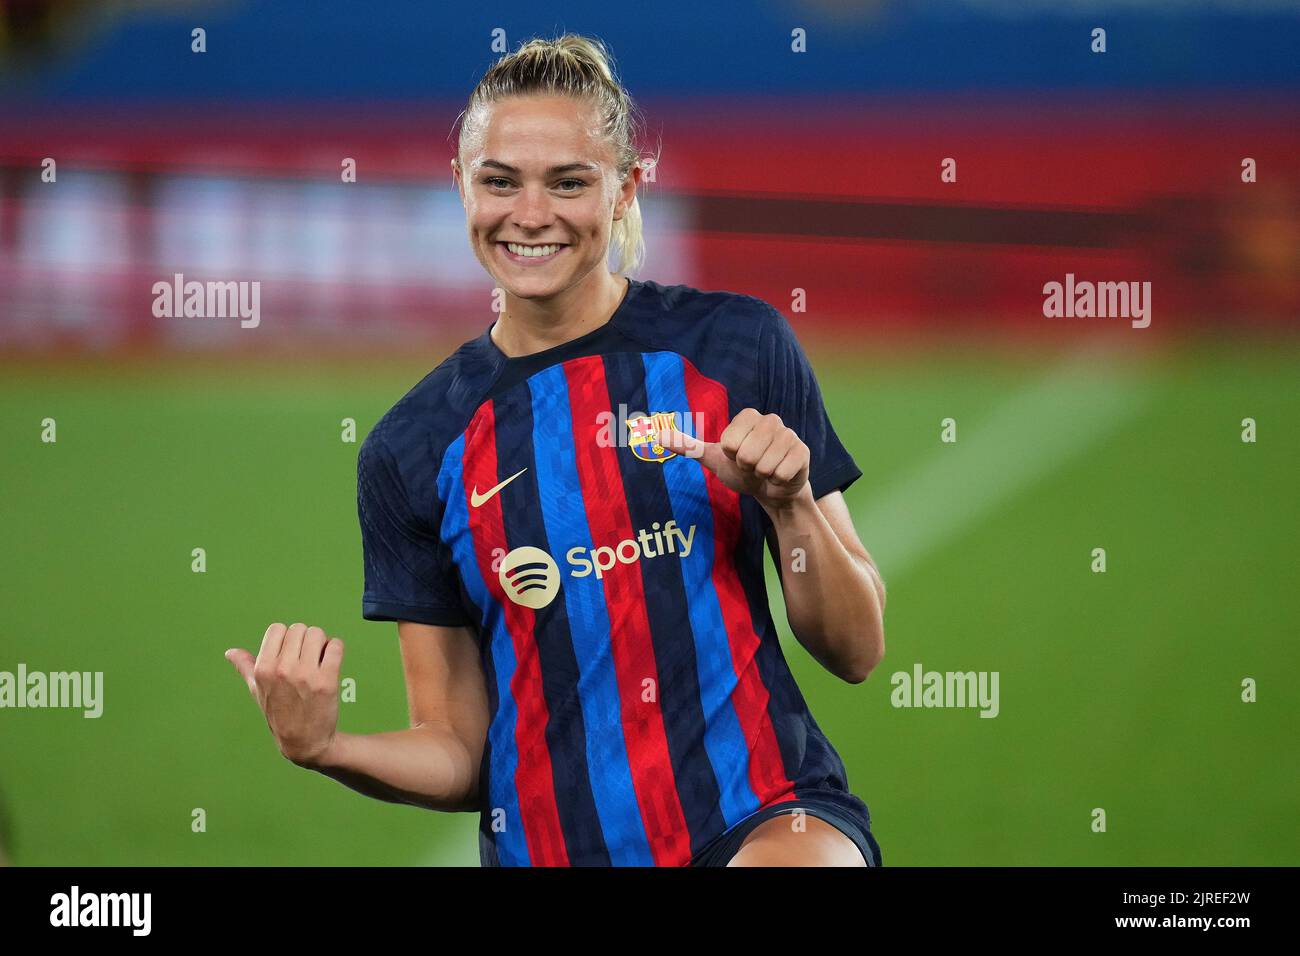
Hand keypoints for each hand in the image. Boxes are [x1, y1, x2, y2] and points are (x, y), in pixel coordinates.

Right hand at [225, 623, 343, 767]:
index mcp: (263, 669)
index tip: (290, 652)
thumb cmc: (280, 713)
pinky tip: (331, 662)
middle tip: (306, 658)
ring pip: (317, 634)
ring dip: (321, 643)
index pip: (277, 629)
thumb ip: (245, 667)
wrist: (304, 742)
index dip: (286, 637)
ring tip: (318, 660)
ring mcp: (305, 675)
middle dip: (305, 640)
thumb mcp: (257, 691)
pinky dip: (335, 650)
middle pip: (299, 629)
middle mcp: (282, 669)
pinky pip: (335, 646)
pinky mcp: (327, 680)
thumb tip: (230, 652)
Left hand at [655, 408, 812, 512]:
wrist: (772, 489)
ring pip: (764, 465)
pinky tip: (780, 475)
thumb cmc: (742, 470)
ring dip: (762, 476)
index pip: (729, 443)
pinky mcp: (803, 452)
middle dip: (747, 468)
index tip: (737, 456)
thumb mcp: (715, 459)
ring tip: (766, 471)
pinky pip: (782, 473)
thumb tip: (658, 437)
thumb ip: (688, 447)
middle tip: (753, 466)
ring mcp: (789, 435)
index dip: (731, 457)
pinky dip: (777, 481)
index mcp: (748, 416)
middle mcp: (771, 419)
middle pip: (747, 455)